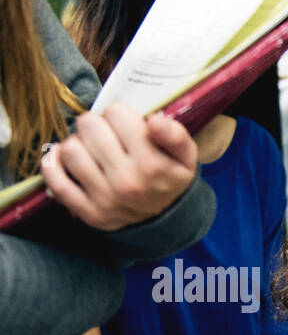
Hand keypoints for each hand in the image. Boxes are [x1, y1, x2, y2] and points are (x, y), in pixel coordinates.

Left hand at [42, 105, 198, 231]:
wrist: (167, 221)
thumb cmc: (170, 179)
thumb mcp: (186, 157)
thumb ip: (176, 135)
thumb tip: (155, 120)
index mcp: (152, 165)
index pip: (116, 113)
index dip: (121, 116)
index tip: (127, 127)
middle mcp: (127, 182)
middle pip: (89, 126)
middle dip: (97, 126)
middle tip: (107, 137)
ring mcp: (106, 199)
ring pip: (70, 149)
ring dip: (78, 144)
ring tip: (92, 151)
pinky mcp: (90, 212)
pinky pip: (57, 181)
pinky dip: (54, 165)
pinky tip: (64, 158)